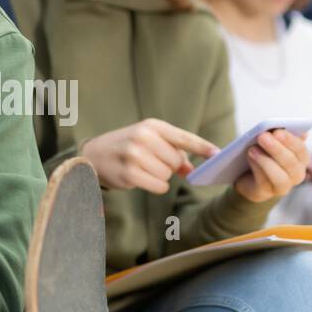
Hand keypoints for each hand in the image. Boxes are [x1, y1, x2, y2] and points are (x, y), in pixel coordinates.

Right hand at [79, 119, 216, 192]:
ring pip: (167, 175)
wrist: (92, 155)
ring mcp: (135, 155)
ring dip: (160, 176)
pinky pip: (159, 186)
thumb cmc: (126, 147)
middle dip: (169, 166)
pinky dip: (154, 186)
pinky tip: (140, 178)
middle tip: (152, 162)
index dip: (203, 147)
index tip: (218, 154)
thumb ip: (172, 151)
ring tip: (142, 168)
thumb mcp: (148, 141)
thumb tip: (192, 170)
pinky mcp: (129, 173)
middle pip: (177, 161)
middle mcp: (144, 137)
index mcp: (152, 125)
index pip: (184, 137)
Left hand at [234, 128, 308, 202]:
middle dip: (276, 148)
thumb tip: (286, 129)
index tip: (277, 131)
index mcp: (301, 157)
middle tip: (262, 136)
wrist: (247, 176)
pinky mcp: (267, 192)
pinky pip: (264, 182)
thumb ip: (277, 135)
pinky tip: (249, 156)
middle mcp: (297, 173)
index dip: (289, 140)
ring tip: (251, 148)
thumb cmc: (263, 153)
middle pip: (291, 162)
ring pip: (280, 176)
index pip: (300, 148)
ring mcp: (284, 185)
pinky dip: (256, 168)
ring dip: (265, 160)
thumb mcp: (270, 141)